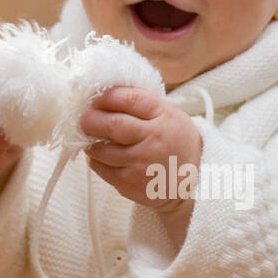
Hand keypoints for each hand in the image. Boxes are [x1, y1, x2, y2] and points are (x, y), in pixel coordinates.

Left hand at [79, 85, 202, 216]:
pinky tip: (102, 155)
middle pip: (113, 125)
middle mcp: (153, 141)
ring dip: (91, 141)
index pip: (130, 100)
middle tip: (85, 118)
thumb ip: (140, 103)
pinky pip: (102, 169)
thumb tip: (104, 93)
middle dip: (91, 119)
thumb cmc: (174, 141)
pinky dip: (96, 160)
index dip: (107, 96)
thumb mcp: (167, 115)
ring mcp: (141, 165)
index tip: (97, 97)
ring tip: (93, 137)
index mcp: (163, 118)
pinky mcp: (130, 184)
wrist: (192, 180)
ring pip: (102, 150)